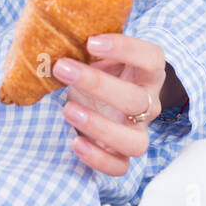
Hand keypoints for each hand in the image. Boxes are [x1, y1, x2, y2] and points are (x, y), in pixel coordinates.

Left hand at [52, 34, 169, 176]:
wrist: (101, 98)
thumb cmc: (99, 70)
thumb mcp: (97, 54)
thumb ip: (86, 46)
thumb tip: (53, 37)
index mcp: (147, 73)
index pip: (152, 58)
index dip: (126, 49)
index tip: (91, 42)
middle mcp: (148, 104)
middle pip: (136, 100)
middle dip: (98, 85)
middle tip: (62, 68)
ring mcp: (138, 132)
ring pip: (135, 142)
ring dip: (100, 126)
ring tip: (68, 109)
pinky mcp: (122, 155)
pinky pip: (120, 167)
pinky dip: (98, 158)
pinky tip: (75, 142)